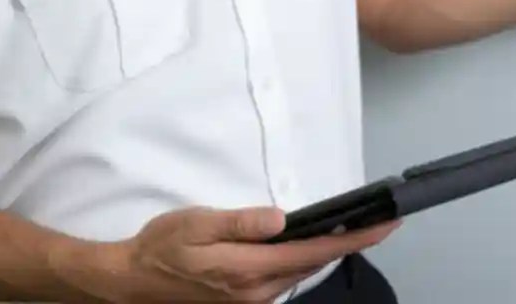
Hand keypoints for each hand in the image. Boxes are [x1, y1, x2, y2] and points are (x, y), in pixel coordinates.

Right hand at [83, 205, 399, 302]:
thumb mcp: (196, 224)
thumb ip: (240, 223)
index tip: (386, 224)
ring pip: (301, 272)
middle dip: (350, 242)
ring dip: (327, 251)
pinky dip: (303, 259)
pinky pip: (285, 278)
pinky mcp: (244, 300)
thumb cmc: (160, 247)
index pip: (315, 251)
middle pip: (314, 263)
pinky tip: (308, 244)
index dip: (355, 238)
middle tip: (380, 220)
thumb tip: (281, 219)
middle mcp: (257, 292)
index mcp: (249, 271)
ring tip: (355, 228)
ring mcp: (251, 300)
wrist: (129, 282)